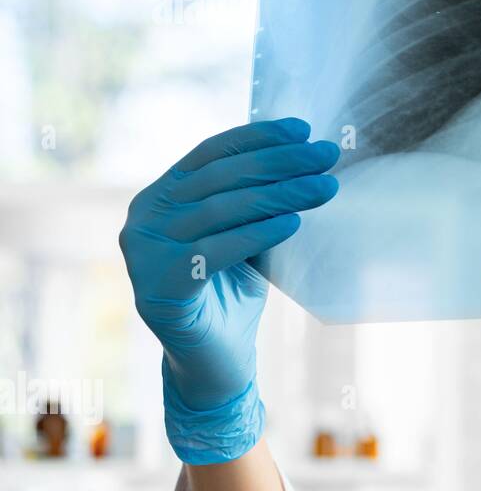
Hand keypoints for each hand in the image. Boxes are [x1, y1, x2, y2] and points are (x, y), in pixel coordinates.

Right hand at [119, 117, 339, 461]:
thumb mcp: (246, 234)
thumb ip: (256, 198)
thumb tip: (306, 154)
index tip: (303, 129)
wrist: (218, 361)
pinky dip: (258, 234)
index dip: (257, 138)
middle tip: (327, 155)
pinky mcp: (158, 290)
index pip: (210, 153)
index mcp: (160, 196)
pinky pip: (214, 252)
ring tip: (325, 188)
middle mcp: (143, 219)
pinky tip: (294, 224)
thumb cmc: (235, 292)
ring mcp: (144, 255)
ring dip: (280, 194)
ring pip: (220, 211)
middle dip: (280, 163)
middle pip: (220, 178)